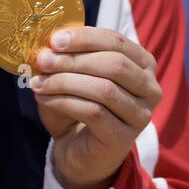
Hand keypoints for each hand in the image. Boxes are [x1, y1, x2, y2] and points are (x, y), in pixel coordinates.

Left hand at [29, 27, 161, 188]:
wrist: (78, 150)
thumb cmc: (78, 105)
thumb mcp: (75, 74)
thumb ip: (69, 56)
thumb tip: (51, 44)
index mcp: (143, 64)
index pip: (116, 41)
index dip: (85, 38)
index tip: (54, 40)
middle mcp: (150, 88)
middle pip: (114, 64)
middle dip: (74, 60)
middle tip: (43, 60)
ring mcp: (140, 115)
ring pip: (104, 89)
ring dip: (66, 82)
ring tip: (38, 82)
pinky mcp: (124, 138)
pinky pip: (94, 113)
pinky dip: (64, 101)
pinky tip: (44, 98)